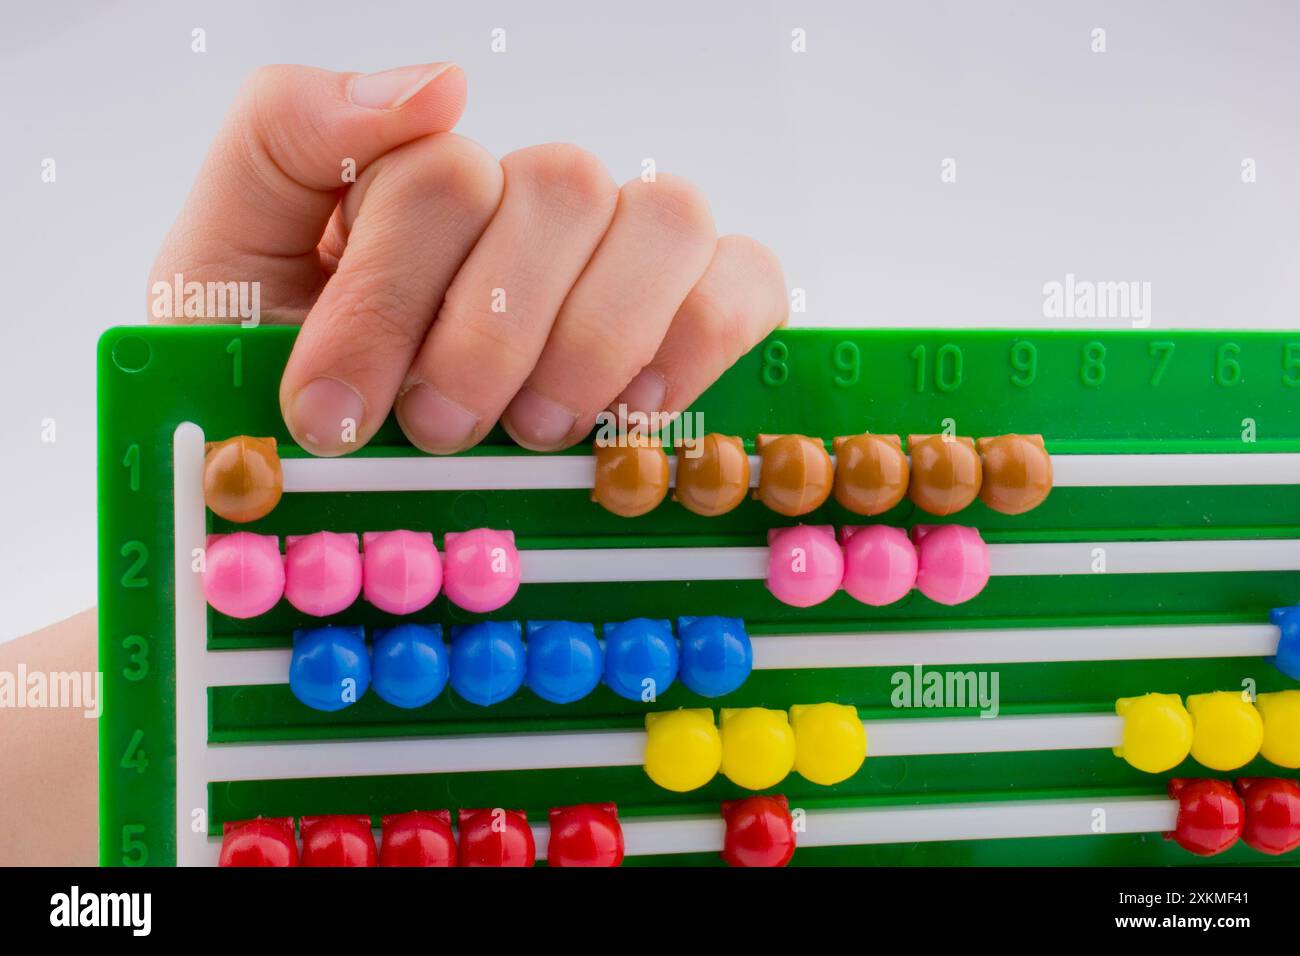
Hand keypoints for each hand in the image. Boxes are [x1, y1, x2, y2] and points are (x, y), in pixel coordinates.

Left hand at [150, 62, 787, 455]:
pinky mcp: (694, 314)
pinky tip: (631, 413)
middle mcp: (531, 206)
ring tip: (537, 429)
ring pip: (665, 221)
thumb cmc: (284, 380)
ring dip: (595, 338)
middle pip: (565, 188)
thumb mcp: (228, 258)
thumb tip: (442, 83)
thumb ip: (287, 133)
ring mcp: (619, 255)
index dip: (388, 300)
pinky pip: (745, 284)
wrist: (330, 483)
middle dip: (493, 331)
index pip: (443, 177)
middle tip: (440, 430)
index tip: (332, 417)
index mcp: (424, 183)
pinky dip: (699, 343)